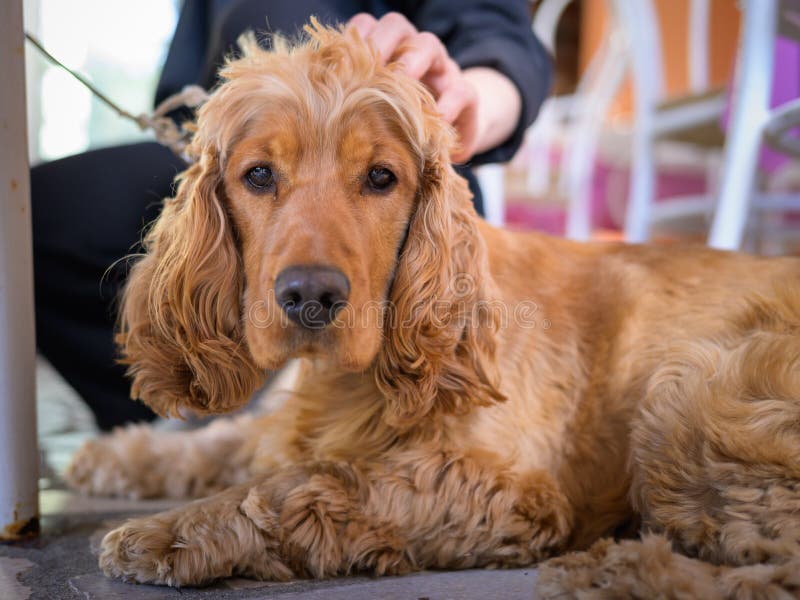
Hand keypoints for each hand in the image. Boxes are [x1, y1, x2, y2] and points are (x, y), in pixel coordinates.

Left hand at [348, 12, 478, 161]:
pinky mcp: (466, 95)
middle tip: (369, 67)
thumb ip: (355, 100)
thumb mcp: (377, 111)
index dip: (353, 37)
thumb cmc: (403, 122)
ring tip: (403, 82)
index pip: (366, 27)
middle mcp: (412, 52)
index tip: (341, 60)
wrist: (449, 135)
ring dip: (413, 60)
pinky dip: (448, 104)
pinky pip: (460, 90)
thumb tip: (320, 103)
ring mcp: (441, 70)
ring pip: (429, 45)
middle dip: (381, 41)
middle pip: (396, 26)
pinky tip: (436, 118)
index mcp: (386, 52)